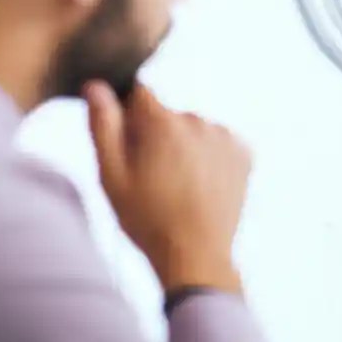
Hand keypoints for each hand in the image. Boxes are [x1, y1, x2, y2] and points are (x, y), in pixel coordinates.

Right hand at [86, 81, 249, 293]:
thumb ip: (103, 126)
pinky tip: (200, 186)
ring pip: (194, 129)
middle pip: (169, 115)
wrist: (196, 255)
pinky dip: (209, 158)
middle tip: (152, 178)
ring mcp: (226, 137)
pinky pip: (218, 143)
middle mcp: (199, 121)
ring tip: (177, 186)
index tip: (130, 147)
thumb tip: (96, 86)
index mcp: (163, 123)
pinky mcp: (245, 153)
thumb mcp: (111, 176)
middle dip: (157, 136)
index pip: (139, 94)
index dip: (129, 117)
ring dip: (184, 146)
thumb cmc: (147, 219)